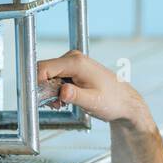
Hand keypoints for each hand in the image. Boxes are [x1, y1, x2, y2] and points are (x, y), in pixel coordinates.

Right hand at [37, 51, 153, 130]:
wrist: (125, 102)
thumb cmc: (113, 101)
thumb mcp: (92, 102)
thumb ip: (75, 96)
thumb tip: (62, 92)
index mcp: (77, 63)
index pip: (44, 68)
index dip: (37, 83)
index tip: (40, 98)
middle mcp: (73, 58)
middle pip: (44, 71)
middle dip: (45, 89)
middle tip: (56, 105)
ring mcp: (73, 62)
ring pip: (49, 75)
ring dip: (51, 91)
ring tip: (63, 104)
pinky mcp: (74, 68)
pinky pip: (56, 77)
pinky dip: (57, 89)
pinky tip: (66, 99)